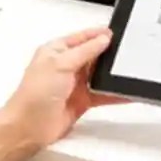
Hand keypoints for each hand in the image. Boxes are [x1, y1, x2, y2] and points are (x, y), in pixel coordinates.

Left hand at [4, 26, 124, 145]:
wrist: (29, 127)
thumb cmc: (36, 93)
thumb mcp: (61, 64)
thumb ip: (85, 51)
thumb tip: (103, 39)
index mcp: (56, 50)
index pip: (82, 37)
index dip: (98, 34)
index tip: (117, 33)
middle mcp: (66, 65)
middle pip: (93, 55)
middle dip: (108, 53)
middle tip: (128, 52)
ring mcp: (74, 84)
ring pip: (99, 74)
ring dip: (112, 74)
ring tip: (130, 70)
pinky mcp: (81, 101)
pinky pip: (102, 94)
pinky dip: (114, 93)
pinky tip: (125, 91)